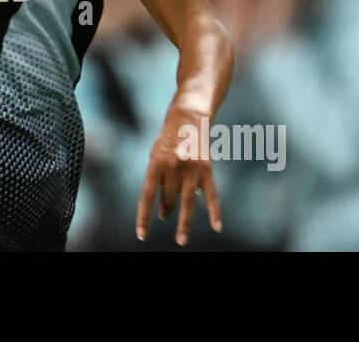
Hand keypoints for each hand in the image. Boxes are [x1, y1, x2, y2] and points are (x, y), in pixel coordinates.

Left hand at [137, 102, 223, 246]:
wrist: (188, 117)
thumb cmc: (167, 140)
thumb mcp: (155, 155)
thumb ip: (157, 181)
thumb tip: (163, 210)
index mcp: (156, 163)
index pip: (147, 196)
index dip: (144, 217)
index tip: (142, 234)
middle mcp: (173, 168)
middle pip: (168, 199)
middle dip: (165, 209)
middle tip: (164, 214)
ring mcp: (191, 169)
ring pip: (187, 203)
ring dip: (184, 223)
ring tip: (181, 240)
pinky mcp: (207, 169)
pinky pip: (212, 195)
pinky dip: (215, 212)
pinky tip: (216, 227)